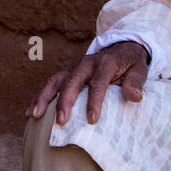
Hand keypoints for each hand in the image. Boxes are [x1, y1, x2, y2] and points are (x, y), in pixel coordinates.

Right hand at [26, 40, 149, 125]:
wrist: (121, 50)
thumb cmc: (130, 65)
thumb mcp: (140, 70)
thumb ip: (136, 82)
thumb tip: (134, 96)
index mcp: (105, 63)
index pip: (98, 82)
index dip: (94, 101)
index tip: (92, 119)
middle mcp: (86, 63)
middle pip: (72, 81)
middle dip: (65, 101)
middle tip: (62, 121)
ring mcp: (73, 68)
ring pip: (55, 81)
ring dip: (43, 98)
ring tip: (35, 116)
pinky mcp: (66, 73)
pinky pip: (49, 84)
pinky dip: (39, 97)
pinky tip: (31, 113)